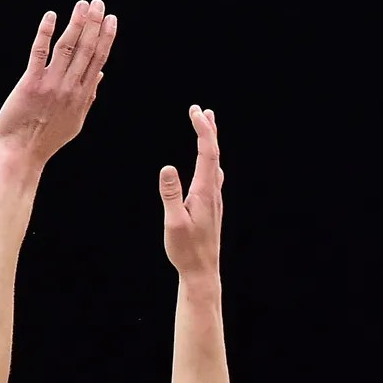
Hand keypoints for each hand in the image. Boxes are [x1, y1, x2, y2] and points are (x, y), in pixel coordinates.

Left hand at [0, 0, 115, 163]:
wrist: (22, 153)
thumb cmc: (46, 139)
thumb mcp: (75, 120)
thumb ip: (89, 96)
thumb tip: (99, 75)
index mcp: (83, 94)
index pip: (98, 59)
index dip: (106, 37)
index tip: (111, 19)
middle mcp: (70, 87)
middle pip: (87, 49)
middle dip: (94, 24)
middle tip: (99, 3)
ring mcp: (51, 84)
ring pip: (68, 48)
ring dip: (76, 24)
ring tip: (82, 5)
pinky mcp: (30, 84)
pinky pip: (39, 53)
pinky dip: (45, 33)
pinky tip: (50, 17)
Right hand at [160, 103, 222, 283]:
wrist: (202, 271)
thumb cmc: (186, 249)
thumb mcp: (174, 222)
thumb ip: (170, 194)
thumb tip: (167, 167)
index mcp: (204, 192)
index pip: (207, 153)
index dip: (203, 130)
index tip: (195, 112)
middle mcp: (213, 192)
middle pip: (214, 154)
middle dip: (209, 130)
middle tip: (202, 111)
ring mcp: (214, 199)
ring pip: (215, 164)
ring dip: (211, 144)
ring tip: (207, 129)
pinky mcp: (211, 207)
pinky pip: (213, 175)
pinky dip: (209, 160)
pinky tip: (209, 164)